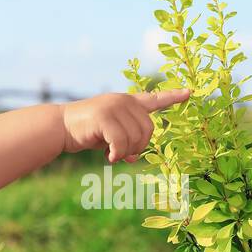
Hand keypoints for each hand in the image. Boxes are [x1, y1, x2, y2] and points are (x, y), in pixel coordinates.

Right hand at [61, 89, 190, 162]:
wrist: (61, 127)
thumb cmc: (88, 131)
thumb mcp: (111, 136)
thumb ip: (127, 141)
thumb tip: (134, 158)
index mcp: (128, 102)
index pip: (154, 99)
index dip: (173, 97)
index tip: (190, 93)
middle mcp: (124, 101)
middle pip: (149, 129)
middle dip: (139, 146)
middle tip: (123, 153)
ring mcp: (114, 106)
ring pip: (136, 137)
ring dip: (126, 152)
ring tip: (113, 153)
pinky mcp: (104, 116)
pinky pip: (121, 142)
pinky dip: (117, 153)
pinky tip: (108, 156)